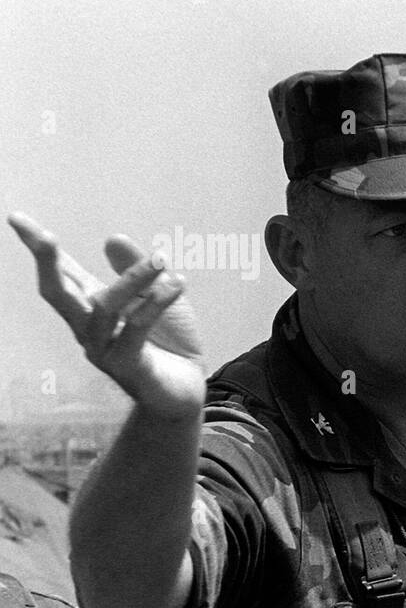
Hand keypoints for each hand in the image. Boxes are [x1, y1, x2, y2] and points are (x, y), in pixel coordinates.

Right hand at [8, 212, 206, 418]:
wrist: (186, 389)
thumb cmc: (168, 342)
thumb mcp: (157, 297)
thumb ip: (136, 269)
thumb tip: (112, 238)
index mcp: (91, 306)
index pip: (61, 273)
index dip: (39, 246)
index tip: (16, 217)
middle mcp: (88, 328)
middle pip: (58, 294)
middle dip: (49, 264)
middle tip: (46, 237)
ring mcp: (103, 349)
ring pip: (104, 308)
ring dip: (133, 279)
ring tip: (159, 260)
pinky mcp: (127, 367)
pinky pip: (135, 330)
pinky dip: (156, 304)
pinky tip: (176, 284)